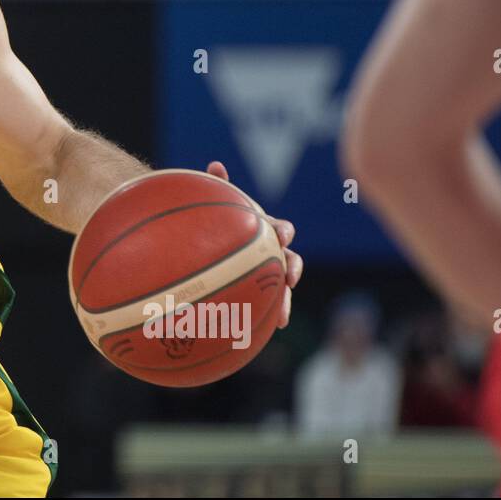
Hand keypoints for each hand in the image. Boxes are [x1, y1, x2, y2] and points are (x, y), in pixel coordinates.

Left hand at [206, 160, 301, 327]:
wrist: (207, 240)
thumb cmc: (211, 220)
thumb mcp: (214, 204)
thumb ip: (216, 185)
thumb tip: (216, 165)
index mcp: (263, 230)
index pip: (280, 229)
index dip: (284, 232)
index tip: (282, 237)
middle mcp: (269, 252)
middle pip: (290, 260)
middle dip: (293, 269)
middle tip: (289, 278)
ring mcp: (265, 273)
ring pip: (281, 288)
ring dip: (285, 302)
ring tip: (281, 316)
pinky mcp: (257, 292)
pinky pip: (264, 305)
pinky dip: (265, 316)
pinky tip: (260, 333)